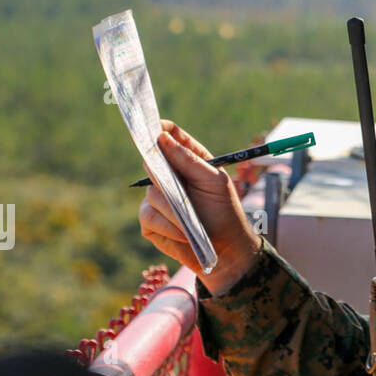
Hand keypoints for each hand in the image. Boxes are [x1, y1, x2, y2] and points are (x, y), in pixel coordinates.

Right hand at [137, 120, 260, 294]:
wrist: (225, 248)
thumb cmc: (224, 210)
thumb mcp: (214, 181)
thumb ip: (189, 160)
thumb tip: (161, 138)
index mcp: (188, 160)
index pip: (170, 137)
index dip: (160, 129)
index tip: (156, 127)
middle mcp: (169, 176)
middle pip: (152, 162)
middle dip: (162, 171)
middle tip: (174, 181)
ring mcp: (157, 198)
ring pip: (152, 194)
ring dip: (174, 208)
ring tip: (192, 218)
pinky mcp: (150, 222)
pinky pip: (150, 216)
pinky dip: (169, 225)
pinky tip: (184, 232)